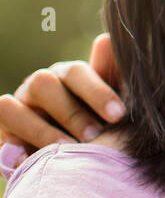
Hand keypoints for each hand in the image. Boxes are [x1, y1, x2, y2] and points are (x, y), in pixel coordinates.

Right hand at [0, 33, 124, 149]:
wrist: (74, 159)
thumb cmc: (98, 125)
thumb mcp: (110, 104)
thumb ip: (111, 75)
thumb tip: (108, 38)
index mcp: (69, 76)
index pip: (76, 72)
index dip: (97, 92)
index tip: (119, 115)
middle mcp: (41, 84)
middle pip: (44, 82)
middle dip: (72, 112)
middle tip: (95, 135)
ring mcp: (19, 103)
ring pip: (16, 102)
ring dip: (44, 128)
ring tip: (69, 148)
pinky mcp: (2, 125)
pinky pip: (3, 120)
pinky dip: (18, 138)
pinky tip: (36, 158)